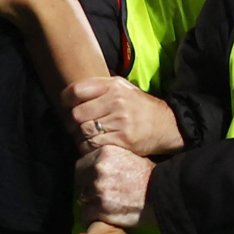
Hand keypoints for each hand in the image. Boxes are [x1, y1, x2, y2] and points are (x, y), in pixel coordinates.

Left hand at [64, 78, 184, 156]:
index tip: (66, 106)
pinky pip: (94, 145)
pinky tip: (91, 146)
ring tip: (83, 137)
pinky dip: (88, 147)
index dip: (66, 100)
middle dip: (71, 123)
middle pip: (77, 114)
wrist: (167, 124)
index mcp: (113, 86)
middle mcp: (116, 101)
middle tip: (73, 127)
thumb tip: (72, 93)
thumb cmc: (140, 107)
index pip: (77, 90)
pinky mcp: (123, 140)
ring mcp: (120, 121)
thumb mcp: (123, 88)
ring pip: (84, 131)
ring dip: (79, 137)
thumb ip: (100, 88)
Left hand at [76, 144, 152, 229]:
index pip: (81, 165)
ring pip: (83, 199)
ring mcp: (99, 189)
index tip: (92, 182)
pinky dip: (93, 217)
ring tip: (106, 206)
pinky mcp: (101, 208)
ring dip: (91, 204)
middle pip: (81, 183)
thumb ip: (108, 160)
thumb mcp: (128, 157)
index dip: (86, 176)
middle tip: (101, 196)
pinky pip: (87, 215)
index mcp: (104, 153)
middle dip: (88, 190)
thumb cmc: (149, 176)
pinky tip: (105, 216)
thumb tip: (93, 165)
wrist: (164, 194)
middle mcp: (99, 168)